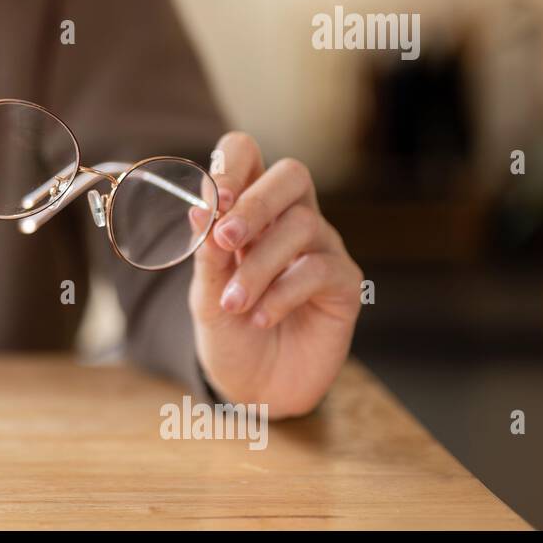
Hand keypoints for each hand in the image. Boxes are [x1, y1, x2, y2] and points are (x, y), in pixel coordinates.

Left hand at [188, 131, 362, 417]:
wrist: (253, 386)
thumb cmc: (229, 331)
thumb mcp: (205, 294)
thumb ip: (206, 254)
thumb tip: (198, 209)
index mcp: (250, 212)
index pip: (249, 156)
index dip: (234, 163)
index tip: (214, 196)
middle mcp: (290, 220)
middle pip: (292, 175)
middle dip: (256, 203)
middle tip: (225, 240)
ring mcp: (322, 249)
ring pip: (302, 225)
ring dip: (259, 266)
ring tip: (233, 303)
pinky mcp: (344, 283)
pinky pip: (320, 269)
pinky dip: (283, 292)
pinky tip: (261, 317)